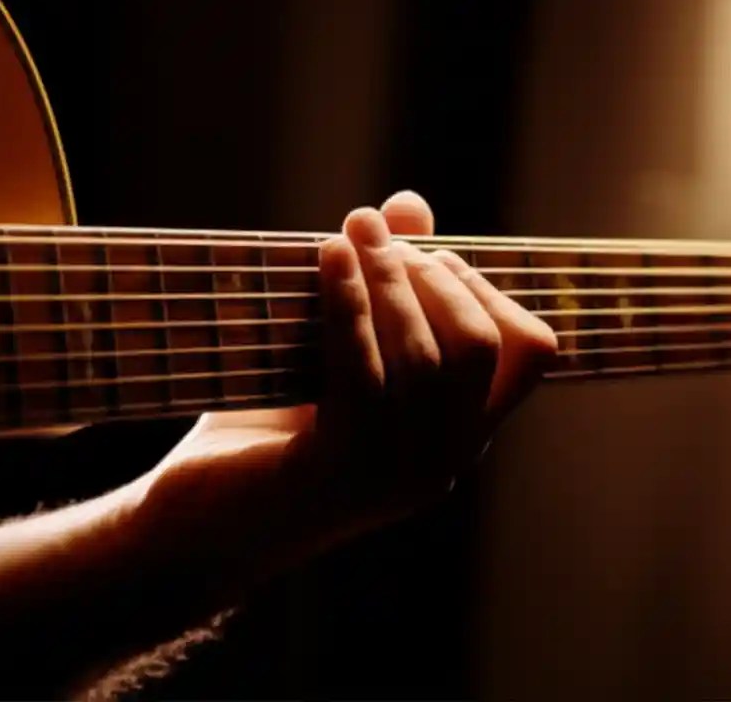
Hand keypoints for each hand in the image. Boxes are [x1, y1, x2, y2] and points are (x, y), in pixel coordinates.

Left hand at [130, 191, 556, 578]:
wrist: (198, 527)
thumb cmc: (270, 434)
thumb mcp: (340, 355)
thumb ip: (387, 289)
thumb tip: (412, 203)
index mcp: (458, 435)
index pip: (531, 352)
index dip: (484, 288)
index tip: (426, 252)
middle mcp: (444, 461)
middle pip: (482, 345)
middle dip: (435, 274)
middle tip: (378, 235)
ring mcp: (398, 474)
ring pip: (424, 356)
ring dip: (388, 278)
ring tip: (350, 233)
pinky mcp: (342, 472)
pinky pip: (362, 371)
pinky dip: (349, 303)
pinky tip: (326, 257)